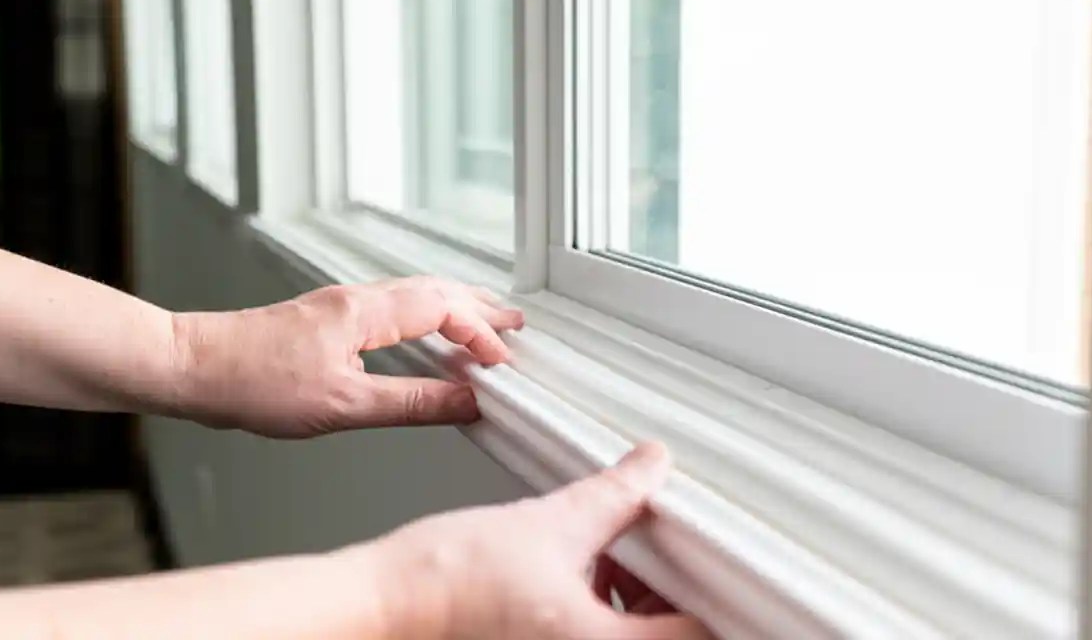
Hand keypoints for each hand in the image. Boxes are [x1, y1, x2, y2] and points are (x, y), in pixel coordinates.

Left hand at [169, 276, 523, 436]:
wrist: (191, 368)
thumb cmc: (253, 382)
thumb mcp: (344, 405)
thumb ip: (412, 404)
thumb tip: (465, 403)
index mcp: (366, 312)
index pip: (445, 309)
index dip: (481, 332)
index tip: (502, 362)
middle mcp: (356, 300)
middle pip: (436, 290)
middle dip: (479, 307)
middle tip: (515, 324)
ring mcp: (339, 307)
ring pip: (413, 295)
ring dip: (454, 308)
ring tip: (482, 325)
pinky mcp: (325, 320)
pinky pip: (392, 307)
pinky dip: (424, 316)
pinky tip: (422, 336)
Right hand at [373, 443, 712, 638]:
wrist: (383, 607)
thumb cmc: (446, 585)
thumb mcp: (549, 525)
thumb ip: (613, 497)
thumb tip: (650, 468)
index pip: (698, 634)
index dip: (708, 594)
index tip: (704, 563)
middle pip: (667, 637)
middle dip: (665, 594)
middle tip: (652, 552)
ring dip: (634, 605)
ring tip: (610, 558)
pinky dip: (600, 616)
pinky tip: (579, 577)